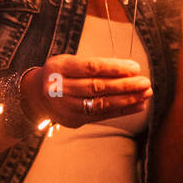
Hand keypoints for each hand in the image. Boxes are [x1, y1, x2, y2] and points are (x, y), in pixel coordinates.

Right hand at [24, 55, 152, 128]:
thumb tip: (130, 71)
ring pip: (101, 104)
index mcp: (59, 68)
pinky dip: (122, 111)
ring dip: (127, 100)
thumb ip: (95, 66)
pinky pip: (102, 116)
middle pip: (97, 87)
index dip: (115, 68)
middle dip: (125, 85)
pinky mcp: (74, 120)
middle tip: (146, 82)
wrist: (37, 96)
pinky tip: (138, 105)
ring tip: (146, 94)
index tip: (136, 68)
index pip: (91, 67)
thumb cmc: (61, 74)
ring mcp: (66, 107)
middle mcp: (59, 88)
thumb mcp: (70, 62)